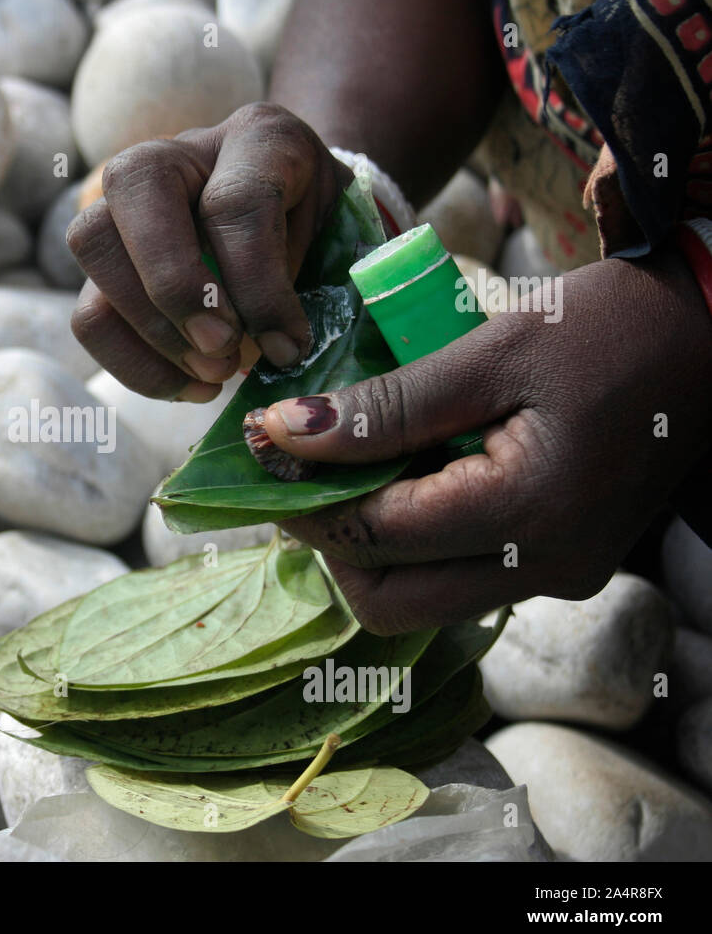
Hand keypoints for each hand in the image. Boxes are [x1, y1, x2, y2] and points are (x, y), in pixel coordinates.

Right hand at [67, 102, 351, 402]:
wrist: (296, 218)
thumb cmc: (324, 236)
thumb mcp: (342, 244)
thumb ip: (322, 282)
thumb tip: (283, 353)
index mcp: (258, 138)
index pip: (235, 202)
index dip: (258, 287)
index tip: (289, 347)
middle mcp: (179, 152)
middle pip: (136, 192)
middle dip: (177, 290)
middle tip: (225, 353)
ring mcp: (127, 199)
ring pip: (93, 245)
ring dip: (150, 331)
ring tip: (213, 376)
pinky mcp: (106, 257)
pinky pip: (89, 312)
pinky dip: (134, 363)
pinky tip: (189, 386)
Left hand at [266, 252, 711, 633]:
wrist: (707, 336)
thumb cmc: (606, 329)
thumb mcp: (488, 352)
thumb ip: (386, 406)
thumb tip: (286, 434)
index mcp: (528, 515)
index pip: (376, 539)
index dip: (305, 501)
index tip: (265, 451)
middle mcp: (543, 569)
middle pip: (389, 604)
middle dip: (331, 545)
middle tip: (308, 475)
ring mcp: (556, 575)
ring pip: (422, 599)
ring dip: (372, 546)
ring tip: (356, 467)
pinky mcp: (560, 564)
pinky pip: (461, 576)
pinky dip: (418, 539)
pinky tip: (410, 472)